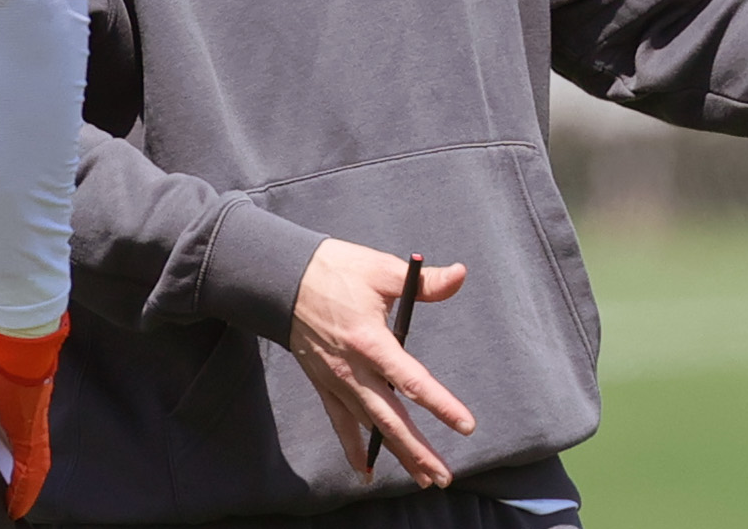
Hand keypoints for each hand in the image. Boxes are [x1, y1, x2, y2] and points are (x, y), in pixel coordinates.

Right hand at [287, 238, 473, 488]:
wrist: (282, 280)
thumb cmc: (334, 270)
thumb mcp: (382, 269)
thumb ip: (425, 281)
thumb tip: (460, 274)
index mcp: (371, 340)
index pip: (412, 381)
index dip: (441, 405)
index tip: (466, 426)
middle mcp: (354, 369)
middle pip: (391, 419)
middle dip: (419, 450)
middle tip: (444, 477)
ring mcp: (336, 380)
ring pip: (370, 426)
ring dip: (397, 453)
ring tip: (422, 478)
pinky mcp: (323, 384)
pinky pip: (340, 423)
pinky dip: (353, 448)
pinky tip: (365, 471)